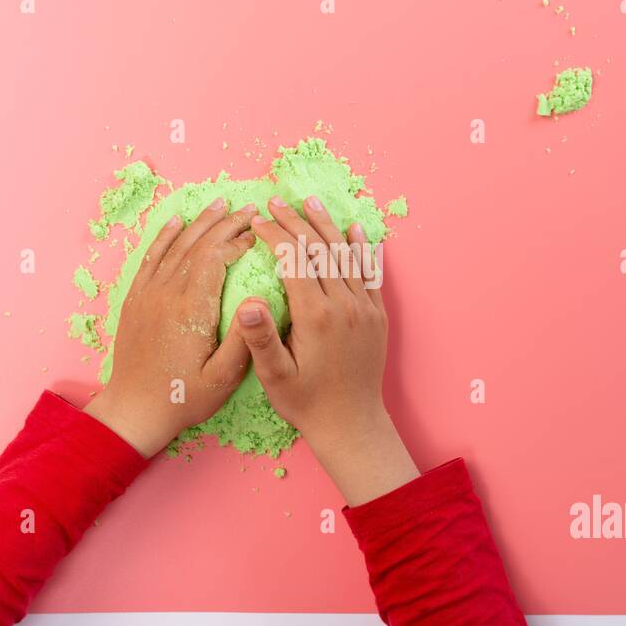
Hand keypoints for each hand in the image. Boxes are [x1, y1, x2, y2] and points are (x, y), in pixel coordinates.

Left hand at [84, 198, 256, 456]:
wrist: (135, 409)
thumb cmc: (184, 397)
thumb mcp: (223, 378)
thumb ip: (243, 340)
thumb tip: (258, 301)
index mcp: (192, 309)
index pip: (216, 258)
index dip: (238, 241)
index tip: (258, 233)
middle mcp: (167, 294)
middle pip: (198, 245)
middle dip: (224, 223)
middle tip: (248, 208)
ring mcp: (148, 294)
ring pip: (176, 247)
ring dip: (199, 224)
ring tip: (218, 205)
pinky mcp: (136, 300)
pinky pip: (151, 259)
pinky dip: (164, 237)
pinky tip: (175, 222)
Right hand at [235, 194, 417, 504]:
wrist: (351, 425)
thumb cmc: (306, 403)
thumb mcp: (275, 377)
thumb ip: (261, 340)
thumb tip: (249, 303)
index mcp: (315, 316)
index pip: (293, 261)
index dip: (273, 236)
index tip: (257, 220)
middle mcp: (344, 306)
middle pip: (318, 250)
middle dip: (295, 221)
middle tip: (276, 201)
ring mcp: (364, 309)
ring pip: (344, 255)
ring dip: (326, 226)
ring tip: (311, 201)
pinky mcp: (376, 317)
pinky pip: (369, 274)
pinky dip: (360, 248)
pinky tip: (355, 230)